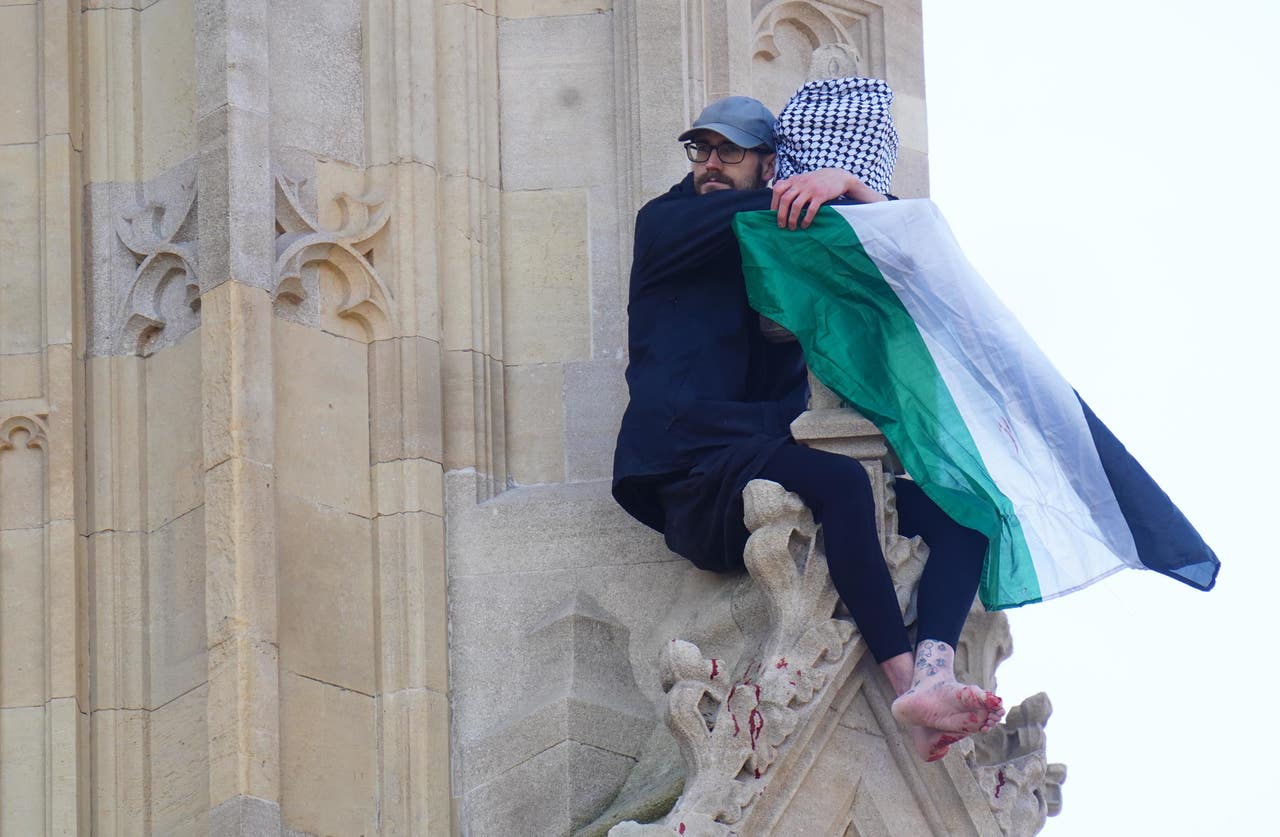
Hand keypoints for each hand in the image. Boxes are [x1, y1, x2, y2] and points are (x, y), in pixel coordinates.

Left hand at [770, 169, 886, 229]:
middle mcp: (800, 183)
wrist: (837, 176)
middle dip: (781, 215)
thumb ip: (790, 186)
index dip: (773, 203)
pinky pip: (811, 210)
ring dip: (792, 219)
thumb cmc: (816, 181)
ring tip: (792, 228)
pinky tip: (804, 225)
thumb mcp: (802, 179)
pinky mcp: (821, 195)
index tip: (772, 215)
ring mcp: (811, 189)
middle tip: (781, 226)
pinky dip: (806, 219)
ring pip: (796, 206)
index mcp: (794, 180)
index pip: (777, 190)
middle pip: (785, 199)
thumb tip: (776, 200)